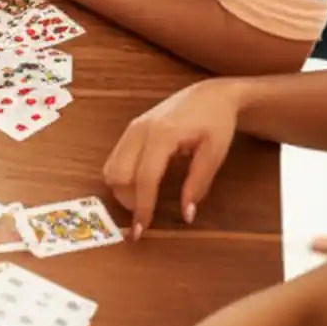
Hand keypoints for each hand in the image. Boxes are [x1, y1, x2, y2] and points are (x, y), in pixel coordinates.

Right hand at [102, 79, 241, 236]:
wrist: (209, 95)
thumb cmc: (216, 122)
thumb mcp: (214, 154)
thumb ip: (198, 184)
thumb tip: (186, 215)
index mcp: (161, 135)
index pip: (144, 178)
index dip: (142, 207)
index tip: (140, 230)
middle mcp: (138, 130)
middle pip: (117, 175)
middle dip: (127, 200)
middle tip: (146, 213)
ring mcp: (131, 129)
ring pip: (110, 168)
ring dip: (122, 190)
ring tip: (144, 199)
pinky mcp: (130, 131)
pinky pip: (115, 159)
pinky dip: (122, 178)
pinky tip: (140, 184)